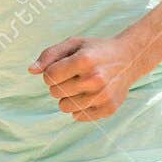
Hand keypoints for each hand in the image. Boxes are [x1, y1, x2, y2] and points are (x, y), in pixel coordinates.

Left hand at [30, 36, 147, 122]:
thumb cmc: (97, 50)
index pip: (49, 76)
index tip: (62, 68)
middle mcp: (95, 79)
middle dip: (59, 84)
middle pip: (55, 92)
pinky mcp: (109, 108)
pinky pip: (79, 116)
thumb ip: (50, 55)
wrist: (130, 58)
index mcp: (85, 61)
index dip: (51, 72)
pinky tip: (90, 95)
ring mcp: (103, 96)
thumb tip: (31, 70)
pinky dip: (80, 108)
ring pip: (64, 107)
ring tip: (80, 86)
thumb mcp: (74, 44)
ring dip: (68, 97)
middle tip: (74, 76)